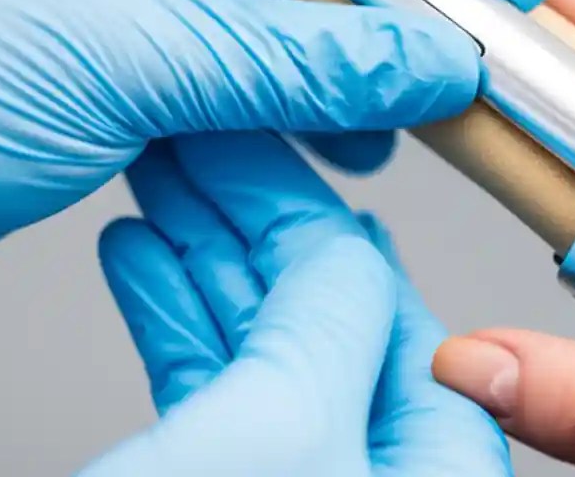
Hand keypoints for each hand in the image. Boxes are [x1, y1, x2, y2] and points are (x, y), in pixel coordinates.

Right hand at [82, 133, 509, 475]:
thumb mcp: (285, 429)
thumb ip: (332, 322)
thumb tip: (342, 244)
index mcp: (432, 453)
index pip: (377, 290)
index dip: (301, 201)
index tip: (247, 131)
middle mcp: (376, 461)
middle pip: (314, 305)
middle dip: (243, 212)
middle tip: (192, 137)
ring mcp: (302, 472)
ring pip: (254, 339)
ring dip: (199, 249)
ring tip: (157, 176)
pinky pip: (209, 386)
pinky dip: (172, 316)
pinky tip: (142, 255)